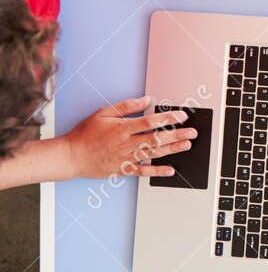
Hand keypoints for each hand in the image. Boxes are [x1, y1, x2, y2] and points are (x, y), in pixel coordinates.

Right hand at [64, 96, 195, 179]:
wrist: (71, 156)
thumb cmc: (85, 133)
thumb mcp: (103, 113)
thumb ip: (126, 106)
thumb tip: (146, 99)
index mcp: (121, 128)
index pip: (150, 122)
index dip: (167, 119)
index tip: (181, 116)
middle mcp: (126, 144)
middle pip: (156, 139)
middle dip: (176, 135)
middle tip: (192, 132)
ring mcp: (125, 158)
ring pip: (153, 154)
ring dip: (172, 150)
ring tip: (186, 145)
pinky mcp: (123, 169)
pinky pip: (143, 172)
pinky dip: (157, 172)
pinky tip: (170, 170)